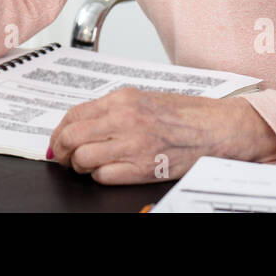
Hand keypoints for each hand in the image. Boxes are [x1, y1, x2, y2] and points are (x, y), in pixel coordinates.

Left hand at [46, 88, 275, 184]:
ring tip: (86, 166)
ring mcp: (133, 143)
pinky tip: (108, 172)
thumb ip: (113, 109)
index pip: (73, 114)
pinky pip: (104, 176)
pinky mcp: (142, 167)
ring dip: (80, 166)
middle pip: (71, 137)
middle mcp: (124, 117)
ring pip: (83, 158)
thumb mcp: (144, 99)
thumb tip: (82, 124)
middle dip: (62, 151)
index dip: (59, 132)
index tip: (58, 141)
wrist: (218, 128)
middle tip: (64, 158)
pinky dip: (100, 177)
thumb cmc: (186, 115)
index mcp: (122, 98)